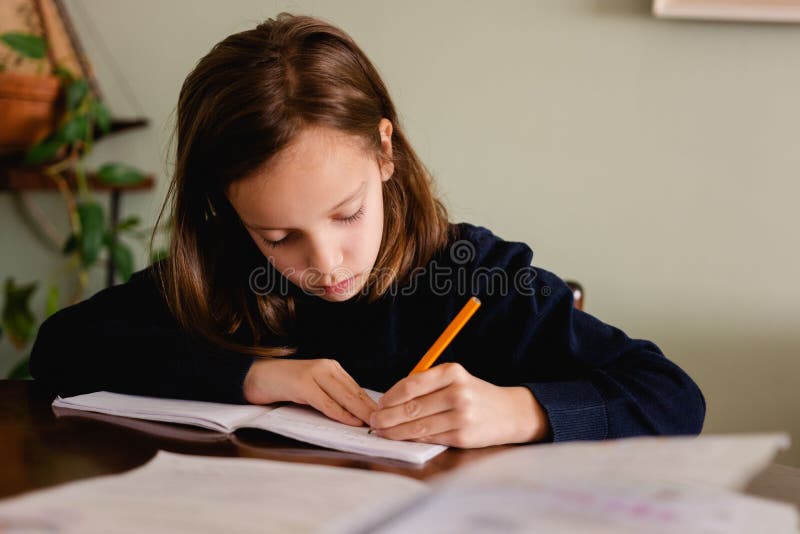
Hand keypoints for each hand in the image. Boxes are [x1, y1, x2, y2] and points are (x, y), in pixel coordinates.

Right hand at [243, 358, 376, 426]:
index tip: (385, 416)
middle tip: (387, 423)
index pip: (356, 388)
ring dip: (360, 411)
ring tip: (374, 424)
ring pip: (343, 395)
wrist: (256, 376)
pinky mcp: (302, 384)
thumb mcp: (313, 389)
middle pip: (354, 391)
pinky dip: (339, 412)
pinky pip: (325, 401)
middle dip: (371, 408)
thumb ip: (331, 396)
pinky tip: (350, 421)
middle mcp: (326, 367)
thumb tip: (354, 414)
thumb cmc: (285, 385)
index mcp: (331, 368)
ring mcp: (314, 374)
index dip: (371, 403)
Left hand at [369, 363, 551, 447]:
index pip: (412, 385)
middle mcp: (458, 393)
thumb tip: (390, 399)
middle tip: (374, 421)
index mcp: (452, 372)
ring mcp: (461, 416)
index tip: (380, 403)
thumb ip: (427, 384)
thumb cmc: (474, 394)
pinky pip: (430, 438)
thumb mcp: (455, 378)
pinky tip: (403, 437)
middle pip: (412, 407)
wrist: (509, 412)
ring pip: (418, 426)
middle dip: (388, 416)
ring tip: (383, 431)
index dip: (391, 396)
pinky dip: (414, 438)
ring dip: (396, 431)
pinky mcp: (463, 437)